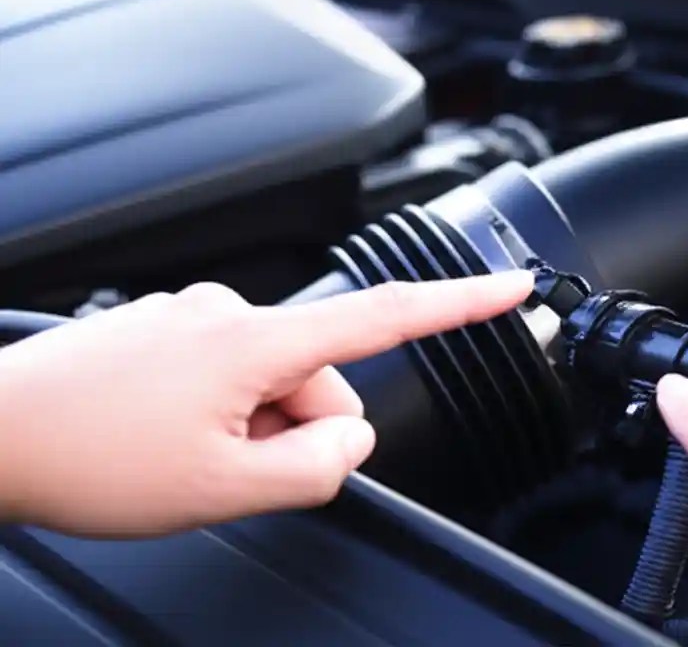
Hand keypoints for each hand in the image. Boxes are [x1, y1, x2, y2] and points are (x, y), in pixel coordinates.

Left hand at [0, 271, 532, 537]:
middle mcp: (228, 311)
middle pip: (321, 380)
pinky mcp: (166, 328)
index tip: (512, 285)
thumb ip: (315, 469)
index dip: (460, 303)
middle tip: (230, 471)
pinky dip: (219, 413)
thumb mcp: (221, 489)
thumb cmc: (87, 457)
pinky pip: (228, 372)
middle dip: (296, 432)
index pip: (386, 316)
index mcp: (255, 342)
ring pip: (273, 382)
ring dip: (252, 428)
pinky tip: (164, 439)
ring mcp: (192, 315)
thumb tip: (351, 441)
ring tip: (186, 458)